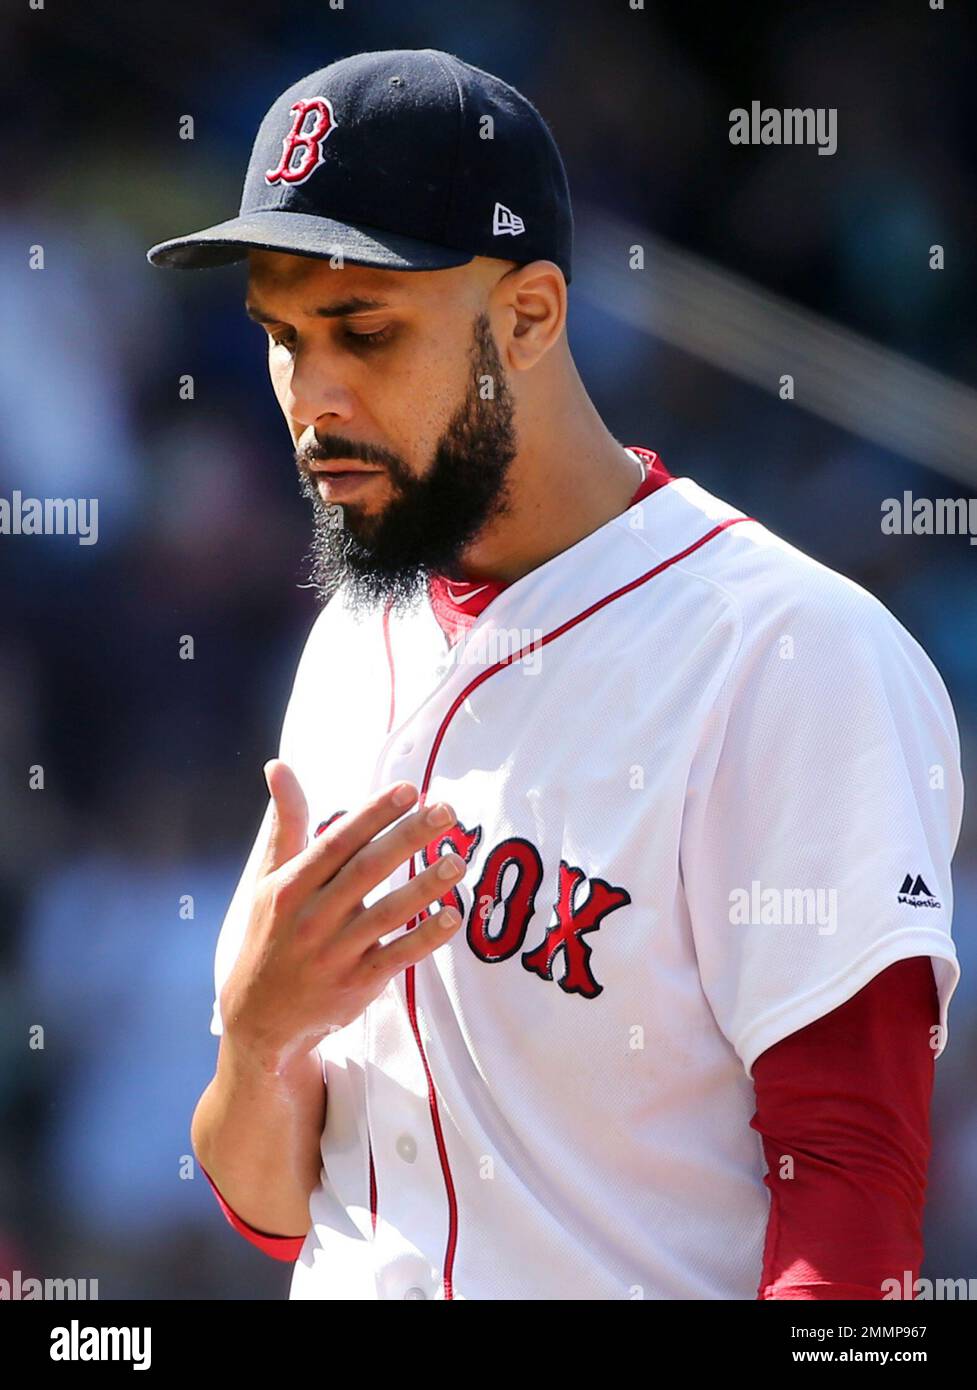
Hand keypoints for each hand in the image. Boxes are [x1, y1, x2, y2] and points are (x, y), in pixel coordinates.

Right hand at [219, 759, 465, 1069]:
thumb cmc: (271, 934)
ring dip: (424, 886)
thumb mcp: (268, 879)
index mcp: (290, 887)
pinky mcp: (357, 984)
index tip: (409, 789)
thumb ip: (285, 824)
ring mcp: (335, 953)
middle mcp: (312, 918)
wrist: (259, 1018)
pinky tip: (452, 915)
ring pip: (386, 914)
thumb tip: (277, 766)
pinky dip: (424, 938)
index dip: (373, 815)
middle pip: (366, 872)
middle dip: (408, 839)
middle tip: (447, 811)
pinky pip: (396, 957)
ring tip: (457, 860)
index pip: (337, 843)